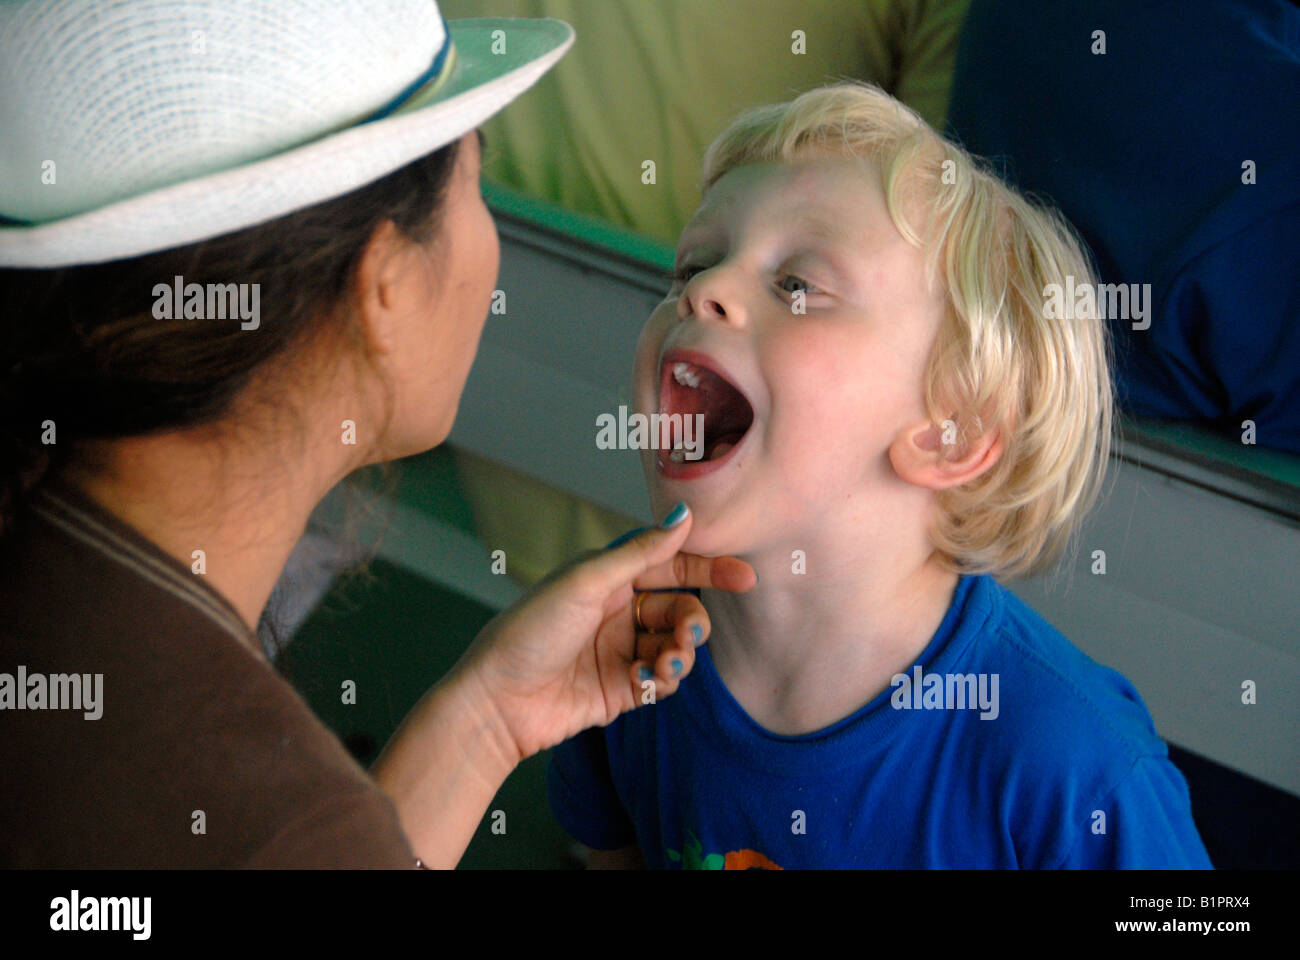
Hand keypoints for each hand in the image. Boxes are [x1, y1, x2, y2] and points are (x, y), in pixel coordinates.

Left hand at [453, 503, 754, 763]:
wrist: (498, 700)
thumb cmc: (530, 631)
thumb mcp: (586, 581)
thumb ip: (641, 552)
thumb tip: (684, 514)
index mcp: (609, 579)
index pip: (670, 566)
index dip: (708, 569)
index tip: (744, 576)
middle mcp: (618, 613)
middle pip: (679, 608)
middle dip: (692, 621)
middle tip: (688, 633)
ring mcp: (621, 652)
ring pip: (676, 647)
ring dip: (680, 653)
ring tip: (663, 663)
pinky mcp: (622, 690)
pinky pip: (663, 680)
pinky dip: (663, 679)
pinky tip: (643, 681)